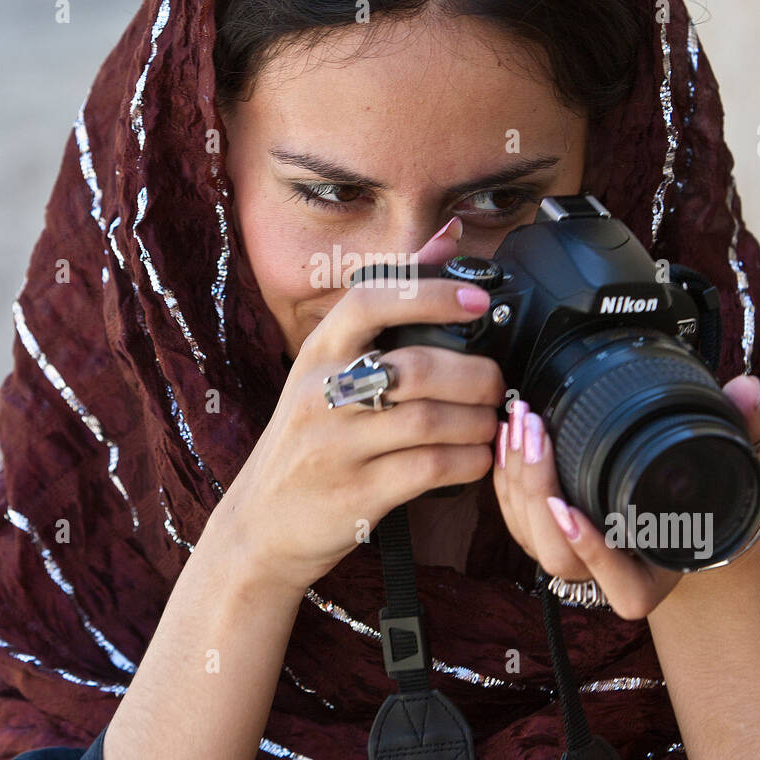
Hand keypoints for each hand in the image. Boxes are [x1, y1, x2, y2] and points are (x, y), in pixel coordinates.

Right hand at [210, 217, 504, 594]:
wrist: (262, 524)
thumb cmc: (310, 437)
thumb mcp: (331, 367)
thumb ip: (390, 302)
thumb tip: (447, 236)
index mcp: (318, 353)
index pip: (370, 301)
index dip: (431, 294)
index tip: (478, 301)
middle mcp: (322, 394)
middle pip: (417, 367)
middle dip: (476, 375)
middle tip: (496, 384)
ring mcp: (337, 447)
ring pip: (431, 420)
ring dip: (478, 421)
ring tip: (489, 422)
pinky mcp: (356, 494)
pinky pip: (430, 469)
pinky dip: (468, 461)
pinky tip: (476, 457)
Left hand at [492, 373, 759, 619]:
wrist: (675, 519)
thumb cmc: (700, 499)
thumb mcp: (726, 464)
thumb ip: (741, 430)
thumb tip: (748, 391)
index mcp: (652, 577)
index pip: (619, 579)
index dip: (592, 550)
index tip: (569, 510)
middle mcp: (605, 577)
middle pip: (557, 554)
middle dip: (538, 491)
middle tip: (536, 433)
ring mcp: (569, 558)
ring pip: (528, 534)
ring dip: (517, 477)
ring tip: (522, 424)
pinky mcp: (542, 537)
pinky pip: (512, 516)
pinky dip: (505, 476)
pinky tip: (508, 436)